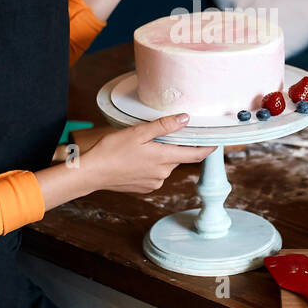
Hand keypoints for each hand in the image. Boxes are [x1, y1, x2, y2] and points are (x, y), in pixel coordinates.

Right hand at [84, 114, 215, 193]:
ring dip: (161, 155)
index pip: (195, 155)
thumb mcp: (138, 133)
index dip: (207, 148)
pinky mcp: (145, 188)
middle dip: (174, 146)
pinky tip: (136, 159)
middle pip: (178, 157)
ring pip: (165, 165)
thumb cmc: (111, 151)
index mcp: (164, 159)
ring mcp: (154, 183)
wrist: (92, 172)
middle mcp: (162, 174)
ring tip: (141, 147)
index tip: (216, 142)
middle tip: (159, 135)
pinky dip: (151, 165)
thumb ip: (164, 126)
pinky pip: (155, 174)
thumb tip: (185, 119)